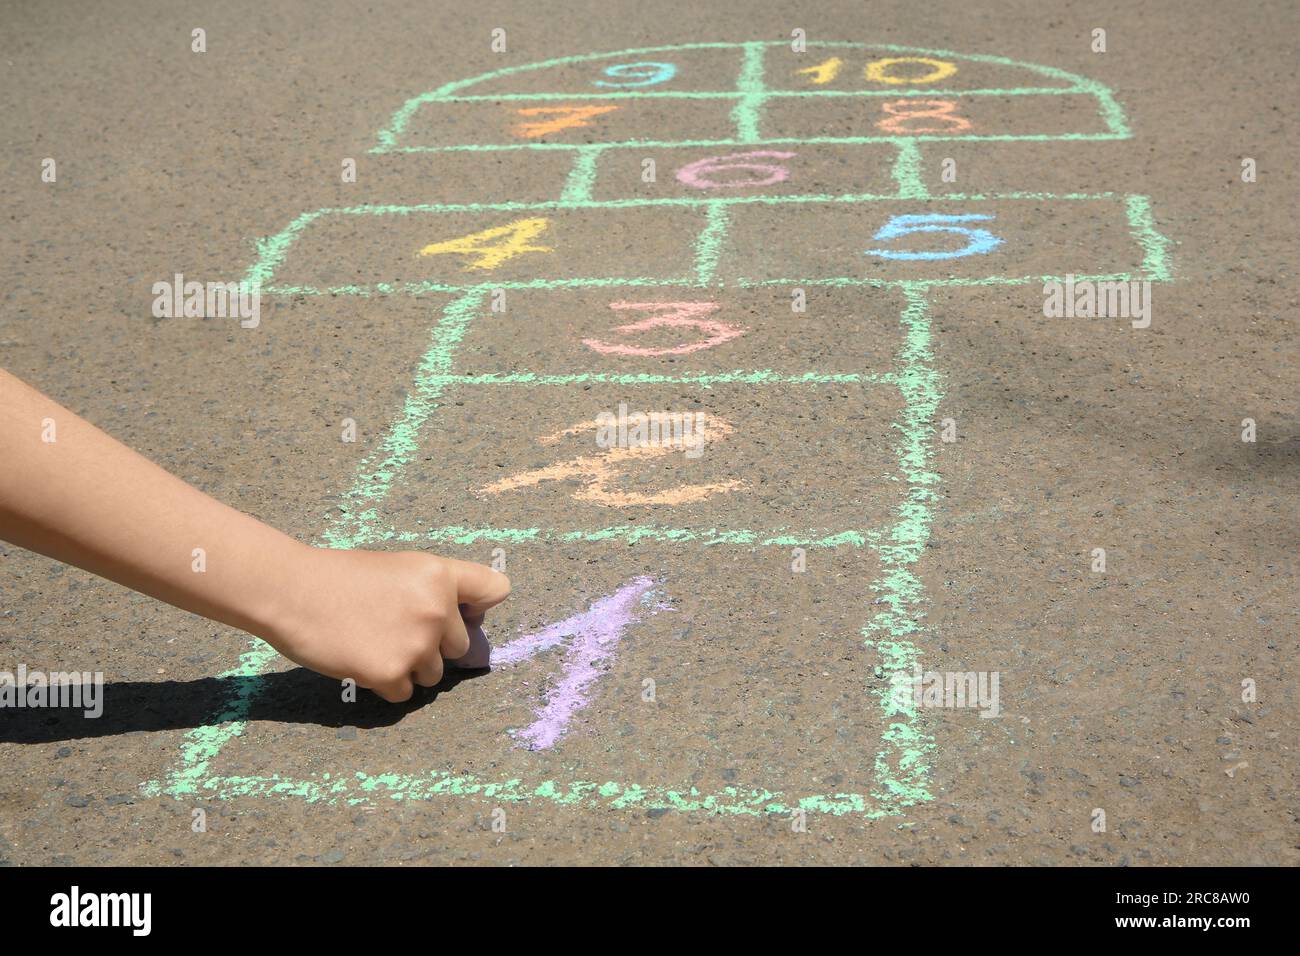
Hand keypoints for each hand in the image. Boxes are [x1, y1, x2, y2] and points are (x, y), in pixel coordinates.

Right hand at [271, 547, 509, 701]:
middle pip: (460, 646)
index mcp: (440, 575)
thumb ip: (432, 590)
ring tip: (374, 644)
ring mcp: (417, 645)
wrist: (291, 592)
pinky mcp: (392, 674)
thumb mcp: (398, 568)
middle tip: (394, 632)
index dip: (480, 605)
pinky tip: (361, 661)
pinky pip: (405, 693)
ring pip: (433, 674)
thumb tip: (461, 620)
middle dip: (434, 645)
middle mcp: (438, 610)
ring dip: (409, 667)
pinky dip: (386, 684)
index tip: (465, 613)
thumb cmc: (339, 576)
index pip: (496, 590)